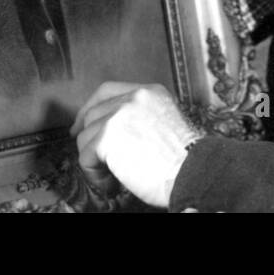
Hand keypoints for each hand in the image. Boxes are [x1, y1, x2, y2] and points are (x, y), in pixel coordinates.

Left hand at [71, 82, 201, 208]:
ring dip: (94, 162)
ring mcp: (119, 116)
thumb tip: (108, 130)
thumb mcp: (165, 122)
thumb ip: (141, 117)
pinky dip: (94, 175)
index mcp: (150, 92)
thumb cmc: (184, 158)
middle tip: (95, 161)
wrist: (192, 171)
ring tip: (111, 178)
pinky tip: (110, 184)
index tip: (80, 126)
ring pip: (86, 137)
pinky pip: (85, 157)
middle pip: (93, 114)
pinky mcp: (107, 138)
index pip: (107, 90)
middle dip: (89, 139)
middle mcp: (134, 98)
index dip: (89, 107)